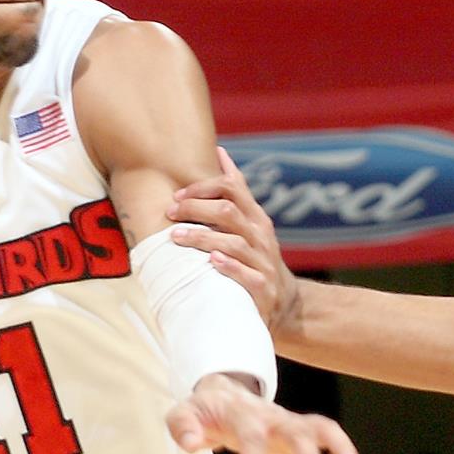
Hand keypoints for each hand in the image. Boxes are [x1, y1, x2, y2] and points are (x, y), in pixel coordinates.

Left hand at [166, 373, 361, 453]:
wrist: (221, 394)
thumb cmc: (203, 410)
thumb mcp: (184, 413)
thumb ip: (182, 427)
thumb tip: (193, 444)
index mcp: (243, 413)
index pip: (251, 436)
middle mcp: (271, 415)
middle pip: (297, 432)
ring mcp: (288, 421)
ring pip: (321, 428)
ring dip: (339, 448)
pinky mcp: (298, 429)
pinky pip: (328, 433)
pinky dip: (342, 449)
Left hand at [168, 147, 298, 331]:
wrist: (283, 301)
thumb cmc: (256, 256)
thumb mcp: (250, 223)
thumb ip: (237, 192)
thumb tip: (220, 152)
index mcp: (256, 217)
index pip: (232, 187)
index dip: (203, 187)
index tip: (177, 195)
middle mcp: (261, 236)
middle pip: (228, 212)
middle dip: (196, 209)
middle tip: (170, 213)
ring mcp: (263, 262)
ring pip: (234, 243)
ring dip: (203, 238)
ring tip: (176, 236)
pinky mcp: (263, 288)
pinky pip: (246, 275)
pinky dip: (228, 266)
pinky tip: (211, 261)